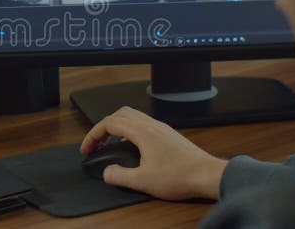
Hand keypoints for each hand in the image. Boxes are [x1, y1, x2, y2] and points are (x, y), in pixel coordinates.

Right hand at [80, 106, 227, 200]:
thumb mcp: (142, 181)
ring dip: (118, 127)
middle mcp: (152, 125)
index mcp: (142, 132)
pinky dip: (131, 131)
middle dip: (104, 127)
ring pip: (133, 117)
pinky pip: (144, 124)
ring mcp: (162, 128)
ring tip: (111, 144)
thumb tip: (107, 172)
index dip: (93, 135)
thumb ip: (119, 175)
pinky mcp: (169, 135)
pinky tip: (133, 149)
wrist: (207, 175)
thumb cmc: (181, 176)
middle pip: (120, 114)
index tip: (87, 149)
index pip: (109, 123)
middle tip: (97, 143)